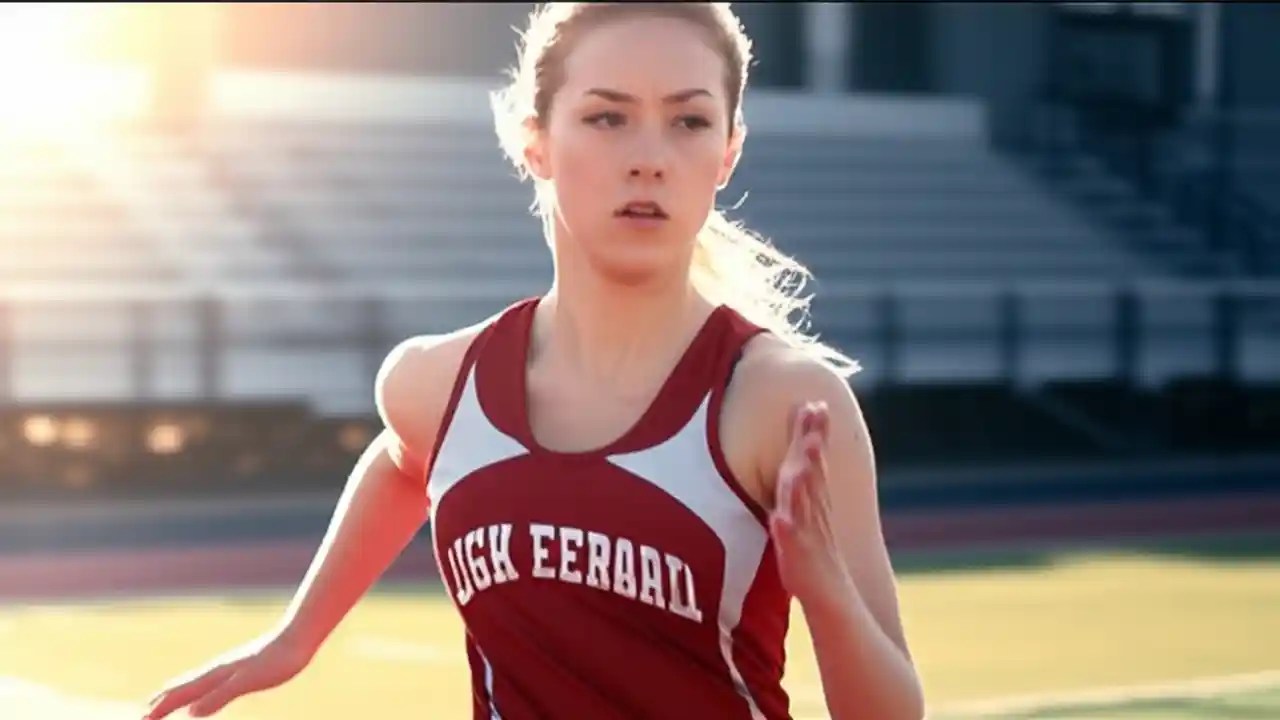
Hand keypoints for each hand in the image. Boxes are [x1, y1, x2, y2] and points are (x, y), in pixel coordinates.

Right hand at [143, 630, 312, 718]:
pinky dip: (195, 690)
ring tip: (162, 702)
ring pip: (192, 683)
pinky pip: (208, 682)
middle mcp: (216, 671)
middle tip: (142, 716)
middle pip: (180, 688)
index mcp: (214, 676)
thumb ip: (220, 696)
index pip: (179, 695)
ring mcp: (227, 668)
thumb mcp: (247, 682)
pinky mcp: (239, 669)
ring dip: (174, 695)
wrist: (297, 639)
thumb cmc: (276, 661)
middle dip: (160, 703)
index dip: (159, 710)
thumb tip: (191, 713)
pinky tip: (203, 693)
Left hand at [769, 401, 855, 607]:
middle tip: (814, 411)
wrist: (830, 597)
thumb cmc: (813, 554)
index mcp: (815, 500)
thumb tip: (798, 460)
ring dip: (801, 480)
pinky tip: (778, 519)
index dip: (814, 431)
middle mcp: (813, 511)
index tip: (813, 401)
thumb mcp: (807, 514)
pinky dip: (785, 530)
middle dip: (811, 442)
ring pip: (802, 502)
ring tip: (800, 457)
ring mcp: (806, 533)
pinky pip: (789, 543)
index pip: (814, 460)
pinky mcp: (797, 559)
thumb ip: (804, 486)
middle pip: (812, 471)